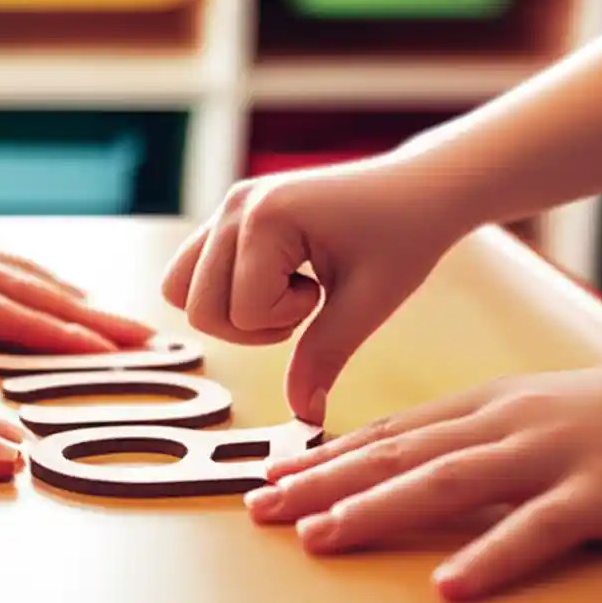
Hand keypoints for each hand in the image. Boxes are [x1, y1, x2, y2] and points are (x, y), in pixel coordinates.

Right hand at [160, 154, 473, 421]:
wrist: (422, 186)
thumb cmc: (405, 233)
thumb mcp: (370, 301)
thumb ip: (325, 357)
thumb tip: (304, 416)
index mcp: (265, 216)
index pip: (240, 311)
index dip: (286, 320)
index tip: (326, 292)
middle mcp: (234, 206)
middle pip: (196, 307)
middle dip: (250, 323)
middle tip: (306, 300)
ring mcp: (227, 207)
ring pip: (180, 290)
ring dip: (229, 309)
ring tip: (284, 290)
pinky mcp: (229, 214)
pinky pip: (192, 271)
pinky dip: (226, 291)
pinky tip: (278, 278)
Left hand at [244, 368, 601, 602]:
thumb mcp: (531, 412)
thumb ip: (467, 433)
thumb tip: (395, 457)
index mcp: (488, 403)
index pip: (389, 431)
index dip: (325, 455)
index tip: (272, 474)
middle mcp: (507, 422)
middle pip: (396, 453)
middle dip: (322, 481)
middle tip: (264, 507)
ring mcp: (552, 456)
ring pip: (445, 482)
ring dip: (376, 510)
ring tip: (321, 537)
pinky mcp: (601, 494)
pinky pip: (537, 530)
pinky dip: (490, 557)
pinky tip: (447, 586)